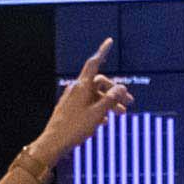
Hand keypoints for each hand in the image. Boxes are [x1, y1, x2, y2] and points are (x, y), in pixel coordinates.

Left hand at [29, 42, 132, 160]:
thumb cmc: (75, 128)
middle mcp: (76, 89)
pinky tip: (106, 121)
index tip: (109, 41)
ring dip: (109, 103)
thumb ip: (111, 99)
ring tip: (121, 115)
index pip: (94, 64)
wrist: (53, 143)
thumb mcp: (98, 113)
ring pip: (95, 95)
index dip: (103, 52)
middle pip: (100, 84)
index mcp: (82, 86)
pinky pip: (88, 104)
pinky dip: (99, 109)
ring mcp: (72, 98)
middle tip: (130, 104)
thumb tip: (121, 87)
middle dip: (115, 92)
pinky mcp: (70, 108)